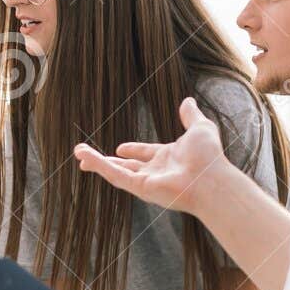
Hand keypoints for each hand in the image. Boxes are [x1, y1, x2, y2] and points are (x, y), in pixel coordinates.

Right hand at [75, 97, 235, 216]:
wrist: (212, 179)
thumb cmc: (210, 157)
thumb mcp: (200, 128)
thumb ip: (191, 116)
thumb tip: (188, 101)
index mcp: (168, 158)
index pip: (145, 154)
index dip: (133, 150)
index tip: (120, 147)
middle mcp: (156, 172)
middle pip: (125, 166)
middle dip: (106, 161)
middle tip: (87, 155)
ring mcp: (146, 181)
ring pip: (115, 171)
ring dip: (96, 162)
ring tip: (77, 153)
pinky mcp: (140, 188)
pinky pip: (115, 176)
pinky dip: (100, 166)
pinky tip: (85, 157)